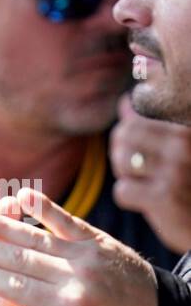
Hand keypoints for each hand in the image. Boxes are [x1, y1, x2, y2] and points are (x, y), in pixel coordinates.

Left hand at [110, 94, 190, 252]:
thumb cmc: (190, 184)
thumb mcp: (179, 149)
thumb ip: (151, 126)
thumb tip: (124, 103)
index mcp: (186, 132)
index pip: (132, 123)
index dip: (124, 140)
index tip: (138, 153)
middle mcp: (183, 146)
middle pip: (122, 139)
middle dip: (121, 155)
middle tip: (138, 171)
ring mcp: (174, 171)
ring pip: (121, 162)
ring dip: (126, 176)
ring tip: (146, 185)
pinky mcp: (164, 198)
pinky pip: (122, 191)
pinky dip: (129, 198)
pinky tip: (148, 202)